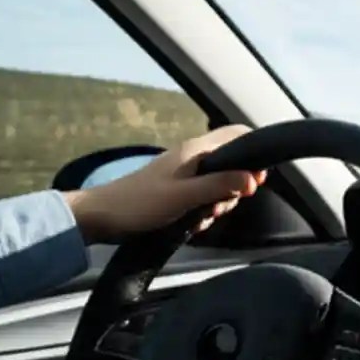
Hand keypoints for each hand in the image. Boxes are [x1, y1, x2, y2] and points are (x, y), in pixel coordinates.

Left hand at [63, 125, 267, 242]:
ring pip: (219, 186)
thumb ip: (219, 185)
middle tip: (217, 207)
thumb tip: (254, 178)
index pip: (237, 135)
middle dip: (233, 190)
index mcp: (195, 151)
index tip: (257, 181)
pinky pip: (204, 198)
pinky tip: (191, 223)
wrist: (101, 217)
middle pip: (233, 166)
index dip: (254, 153)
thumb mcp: (184, 197)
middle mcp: (193, 158)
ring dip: (217, 205)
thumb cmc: (139, 204)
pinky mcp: (178, 191)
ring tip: (199, 218)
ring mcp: (185, 175)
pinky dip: (203, 212)